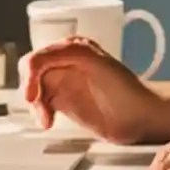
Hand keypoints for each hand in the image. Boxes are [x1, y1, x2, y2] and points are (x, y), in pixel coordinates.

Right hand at [19, 35, 163, 143]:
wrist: (140, 117)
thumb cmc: (125, 89)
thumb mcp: (93, 62)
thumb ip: (64, 54)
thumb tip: (35, 63)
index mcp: (73, 47)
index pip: (38, 58)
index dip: (30, 76)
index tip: (32, 96)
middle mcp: (67, 62)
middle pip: (30, 73)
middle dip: (29, 90)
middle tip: (36, 106)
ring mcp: (66, 82)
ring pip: (34, 90)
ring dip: (35, 106)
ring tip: (46, 120)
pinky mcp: (65, 102)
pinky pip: (41, 104)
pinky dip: (40, 113)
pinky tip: (48, 122)